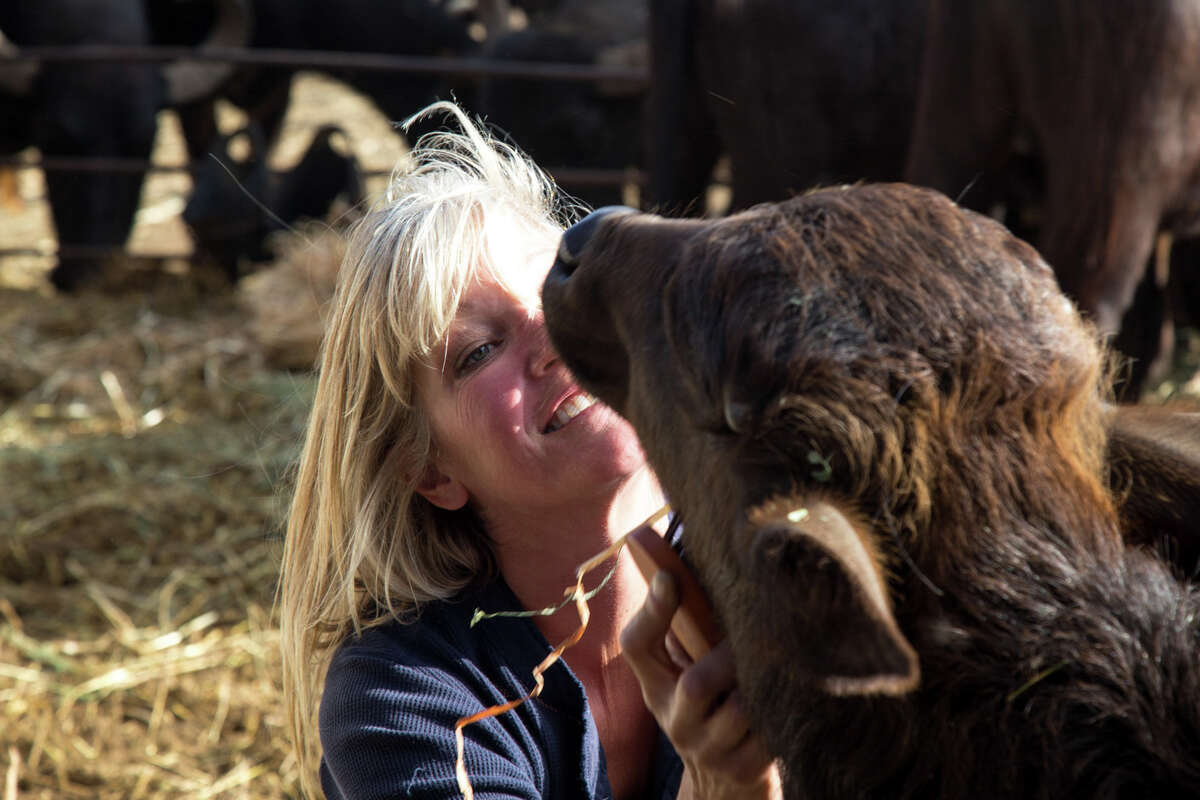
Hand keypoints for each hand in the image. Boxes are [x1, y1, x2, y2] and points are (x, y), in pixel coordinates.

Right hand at [620, 570, 782, 799]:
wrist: (725, 784)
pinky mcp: (742, 771)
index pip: (636, 646)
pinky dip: (785, 711)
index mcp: (656, 686)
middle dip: (733, 657)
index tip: (670, 577)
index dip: (652, 611)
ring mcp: (707, 750)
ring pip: (742, 709)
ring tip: (782, 667)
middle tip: (760, 638)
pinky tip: (793, 697)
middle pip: (697, 683)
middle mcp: (673, 720)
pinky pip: (771, 734)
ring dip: (765, 685)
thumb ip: (691, 625)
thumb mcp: (690, 668)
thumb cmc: (714, 704)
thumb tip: (696, 559)